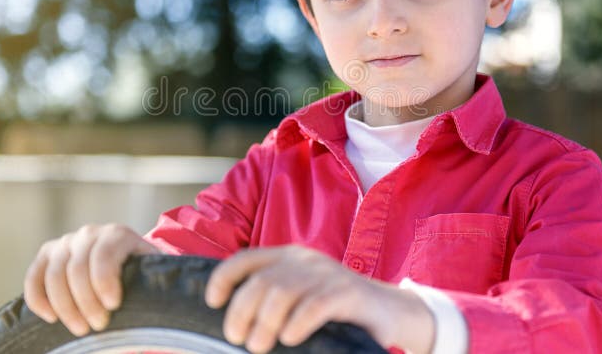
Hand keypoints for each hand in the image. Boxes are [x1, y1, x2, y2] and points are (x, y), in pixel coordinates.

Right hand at [23, 223, 159, 336]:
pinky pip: (34, 275)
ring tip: (80, 329)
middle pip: (77, 268)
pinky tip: (50, 318)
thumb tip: (167, 302)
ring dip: (65, 306)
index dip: (105, 281)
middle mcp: (89, 234)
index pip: (105, 254)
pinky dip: (38, 298)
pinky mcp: (47, 254)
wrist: (122, 260)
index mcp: (118, 235)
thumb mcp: (151, 271)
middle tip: (98, 325)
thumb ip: (155, 279)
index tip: (113, 305)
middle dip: (86, 301)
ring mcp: (65, 242)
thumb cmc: (140, 272)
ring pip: (54, 274)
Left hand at [204, 245, 435, 353]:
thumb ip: (273, 296)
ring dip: (265, 322)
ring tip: (257, 346)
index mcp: (290, 257)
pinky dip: (297, 324)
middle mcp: (306, 261)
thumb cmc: (337, 309)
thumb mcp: (302, 295)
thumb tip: (234, 321)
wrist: (390, 312)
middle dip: (242, 310)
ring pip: (283, 293)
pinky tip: (290, 339)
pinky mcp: (348, 294)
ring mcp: (327, 275)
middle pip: (261, 280)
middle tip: (236, 338)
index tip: (211, 301)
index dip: (224, 277)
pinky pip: (314, 306)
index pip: (247, 258)